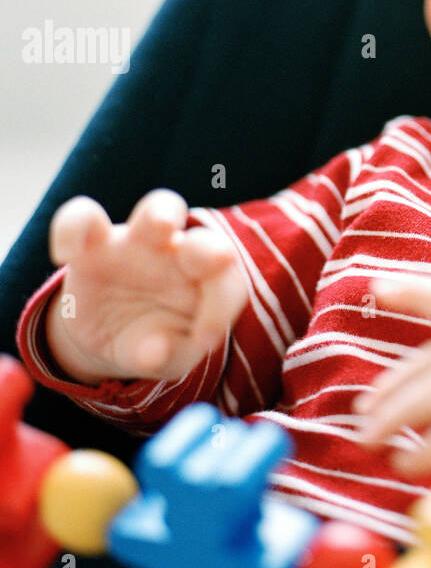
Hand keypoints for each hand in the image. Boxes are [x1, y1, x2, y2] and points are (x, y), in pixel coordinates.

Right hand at [45, 189, 248, 382]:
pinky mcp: (94, 245)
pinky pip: (84, 219)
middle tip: (214, 261)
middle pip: (204, 237)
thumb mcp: (168, 359)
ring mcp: (139, 245)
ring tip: (160, 225)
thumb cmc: (155, 343)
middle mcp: (180, 257)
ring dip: (162, 213)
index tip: (206, 337)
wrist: (108, 337)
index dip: (222, 305)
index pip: (227, 284)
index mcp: (207, 286)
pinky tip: (65, 255)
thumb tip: (154, 352)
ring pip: (159, 208)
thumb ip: (169, 355)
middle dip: (209, 248)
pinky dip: (73, 229)